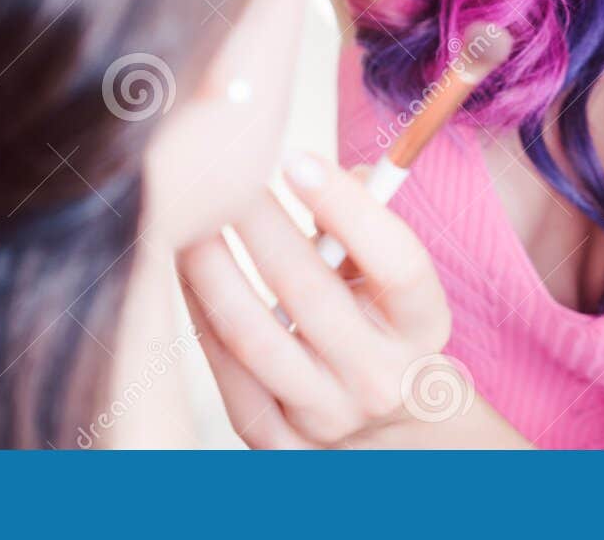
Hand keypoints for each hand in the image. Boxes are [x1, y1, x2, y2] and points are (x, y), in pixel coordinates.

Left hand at [178, 150, 451, 446]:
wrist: (384, 423)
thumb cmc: (376, 319)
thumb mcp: (386, 272)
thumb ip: (359, 218)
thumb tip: (310, 168)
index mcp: (422, 325)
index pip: (397, 264)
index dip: (348, 209)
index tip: (295, 158)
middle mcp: (380, 378)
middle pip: (311, 295)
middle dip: (257, 226)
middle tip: (220, 174)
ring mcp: (329, 418)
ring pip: (255, 339)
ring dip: (211, 271)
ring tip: (185, 220)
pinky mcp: (278, 444)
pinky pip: (228, 375)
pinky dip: (200, 317)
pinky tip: (181, 272)